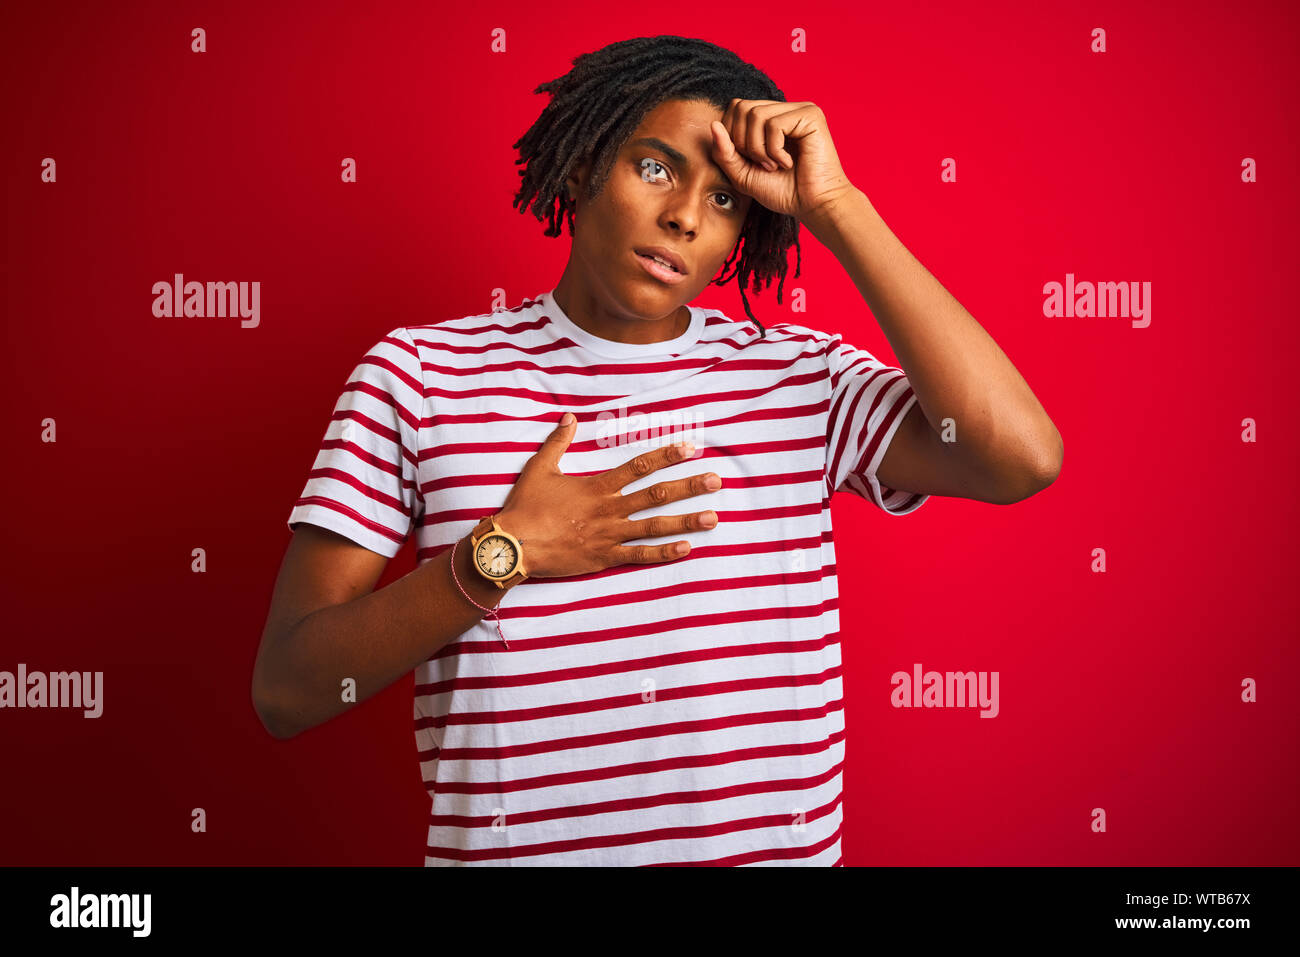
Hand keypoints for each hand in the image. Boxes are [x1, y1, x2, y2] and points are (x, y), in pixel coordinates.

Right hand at [494, 414, 721, 578]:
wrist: (514, 545)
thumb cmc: (526, 506)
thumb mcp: (540, 468)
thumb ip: (558, 442)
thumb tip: (569, 417)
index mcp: (598, 487)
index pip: (640, 466)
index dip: (667, 455)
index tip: (691, 448)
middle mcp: (610, 509)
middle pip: (657, 495)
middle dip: (689, 487)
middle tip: (716, 481)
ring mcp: (610, 535)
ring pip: (655, 527)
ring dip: (686, 521)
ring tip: (713, 517)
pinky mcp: (605, 558)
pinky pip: (640, 556)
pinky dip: (664, 553)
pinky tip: (687, 549)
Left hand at [710, 98, 858, 221]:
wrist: (814, 206)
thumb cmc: (783, 192)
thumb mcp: (743, 175)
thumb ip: (724, 153)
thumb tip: (714, 125)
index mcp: (770, 118)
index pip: (735, 109)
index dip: (732, 137)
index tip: (750, 162)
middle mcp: (784, 109)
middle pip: (741, 107)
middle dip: (743, 143)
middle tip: (762, 165)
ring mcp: (798, 109)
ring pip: (755, 114)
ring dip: (759, 149)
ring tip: (774, 166)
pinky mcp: (810, 115)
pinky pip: (774, 124)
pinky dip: (774, 150)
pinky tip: (788, 162)